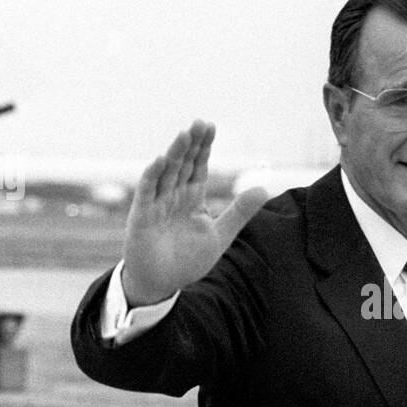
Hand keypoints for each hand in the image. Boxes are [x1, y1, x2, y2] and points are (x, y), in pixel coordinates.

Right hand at [120, 121, 270, 304]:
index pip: (199, 166)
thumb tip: (264, 189)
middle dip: (192, 144)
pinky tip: (161, 160)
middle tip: (200, 122)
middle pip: (184, 164)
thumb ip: (240, 212)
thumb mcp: (220, 235)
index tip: (211, 127)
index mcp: (192, 197)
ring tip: (185, 134)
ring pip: (167, 173)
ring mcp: (157, 204)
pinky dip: (153, 175)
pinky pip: (147, 192)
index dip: (204, 147)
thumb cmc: (187, 260)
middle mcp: (174, 196)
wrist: (163, 284)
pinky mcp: (142, 216)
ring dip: (175, 153)